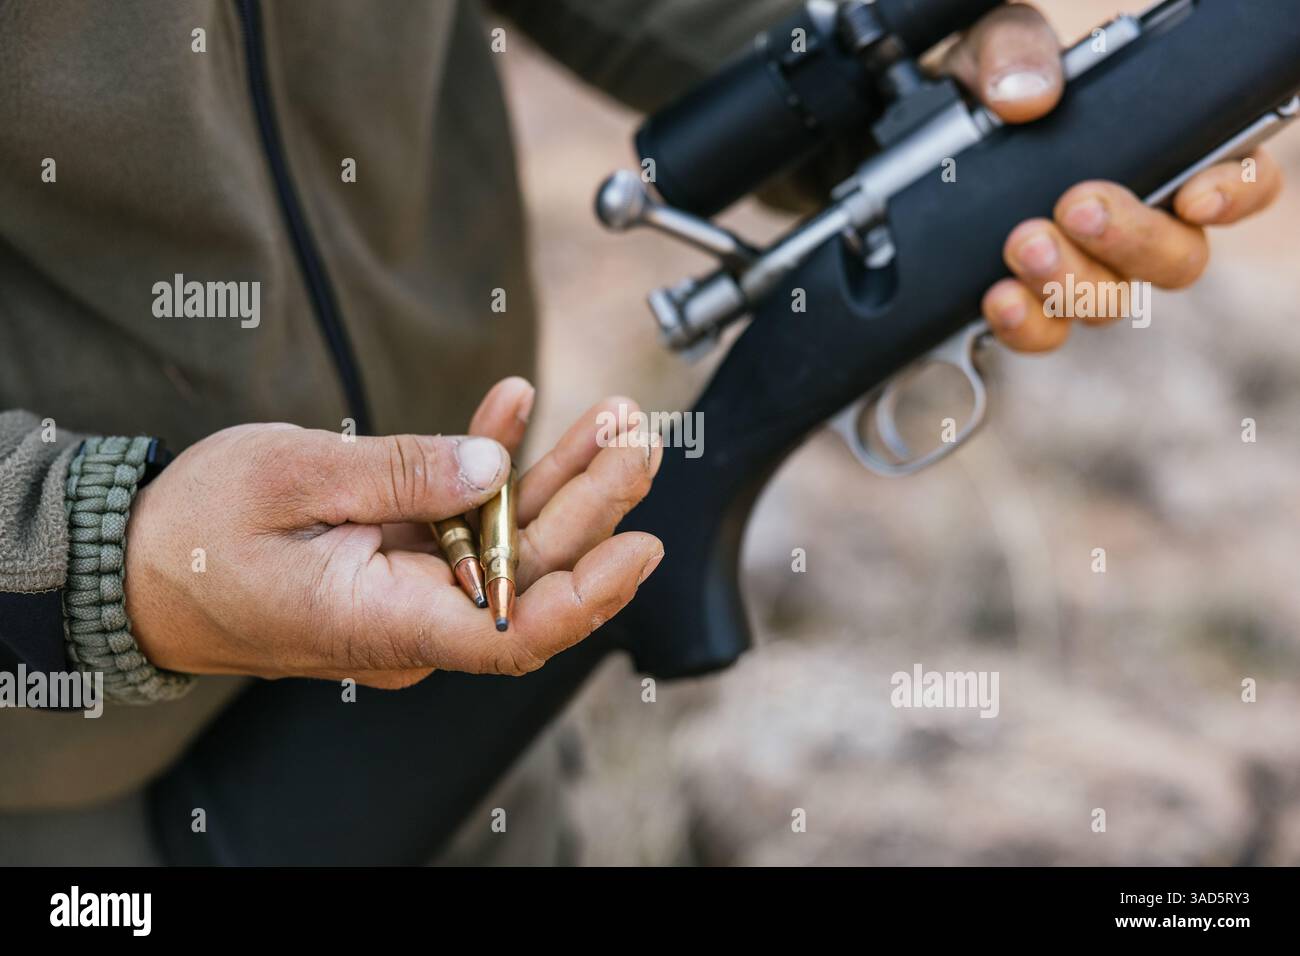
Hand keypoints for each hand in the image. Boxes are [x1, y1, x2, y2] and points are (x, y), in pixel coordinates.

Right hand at [123, 377, 662, 687]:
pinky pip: (463, 513)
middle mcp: (412, 616)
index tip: (641, 546)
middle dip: (593, 503)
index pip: (513, 633)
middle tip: (639, 435)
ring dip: (559, 476)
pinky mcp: (402, 554)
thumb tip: (494, 464)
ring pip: (508, 538)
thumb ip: (399, 474)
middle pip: (529, 571)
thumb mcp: (291, 481)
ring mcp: (411, 587)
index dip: (587, 595)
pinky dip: (491, 458)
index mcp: (384, 622)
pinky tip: (516, 403)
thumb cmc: (191, 533)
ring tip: (611, 418)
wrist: (134, 561)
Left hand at [946, 3, 1283, 350]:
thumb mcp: (992, 47)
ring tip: (1024, 243)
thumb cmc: (978, 88)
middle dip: (1131, 238)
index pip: (1240, 181)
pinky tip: (1000, 297)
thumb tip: (1026, 95)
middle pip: (1177, 258)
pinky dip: (1026, 323)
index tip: (1197, 196)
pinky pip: (1046, 334)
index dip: (1236, 194)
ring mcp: (1083, 270)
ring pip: (1110, 302)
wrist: (909, 137)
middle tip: (1078, 207)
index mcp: (1156, 156)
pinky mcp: (1030, 303)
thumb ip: (1015, 52)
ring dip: (1071, 279)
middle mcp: (1133, 224)